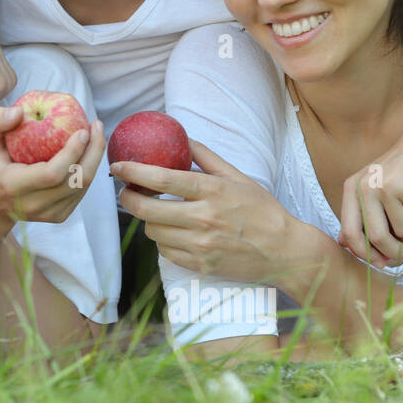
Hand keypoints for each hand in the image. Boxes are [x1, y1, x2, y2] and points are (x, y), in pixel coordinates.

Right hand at [0, 103, 105, 224]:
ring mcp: (48, 214)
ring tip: (95, 134)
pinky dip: (88, 170)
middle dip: (93, 152)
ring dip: (94, 159)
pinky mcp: (58, 216)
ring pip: (83, 187)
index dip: (72, 153)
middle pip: (76, 181)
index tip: (83, 130)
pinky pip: (81, 192)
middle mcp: (33, 205)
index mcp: (14, 187)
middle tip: (96, 126)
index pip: (52, 174)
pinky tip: (88, 152)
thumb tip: (19, 111)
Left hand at [111, 139, 292, 284]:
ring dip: (149, 220)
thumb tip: (181, 137)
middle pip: (147, 209)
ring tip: (157, 211)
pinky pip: (165, 252)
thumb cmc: (261, 210)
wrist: (284, 251)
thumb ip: (206, 156)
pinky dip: (163, 241)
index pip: (162, 178)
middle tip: (127, 192)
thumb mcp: (237, 177)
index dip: (133, 171)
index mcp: (212, 191)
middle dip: (129, 199)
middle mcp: (204, 218)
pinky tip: (174, 232)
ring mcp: (201, 245)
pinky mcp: (200, 265)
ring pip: (153, 231)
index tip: (117, 166)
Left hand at [337, 127, 402, 268]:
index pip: (349, 233)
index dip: (365, 254)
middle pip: (376, 238)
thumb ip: (361, 215)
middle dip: (395, 252)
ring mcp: (385, 187)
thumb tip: (344, 245)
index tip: (381, 263)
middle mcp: (364, 188)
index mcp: (351, 189)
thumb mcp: (374, 189)